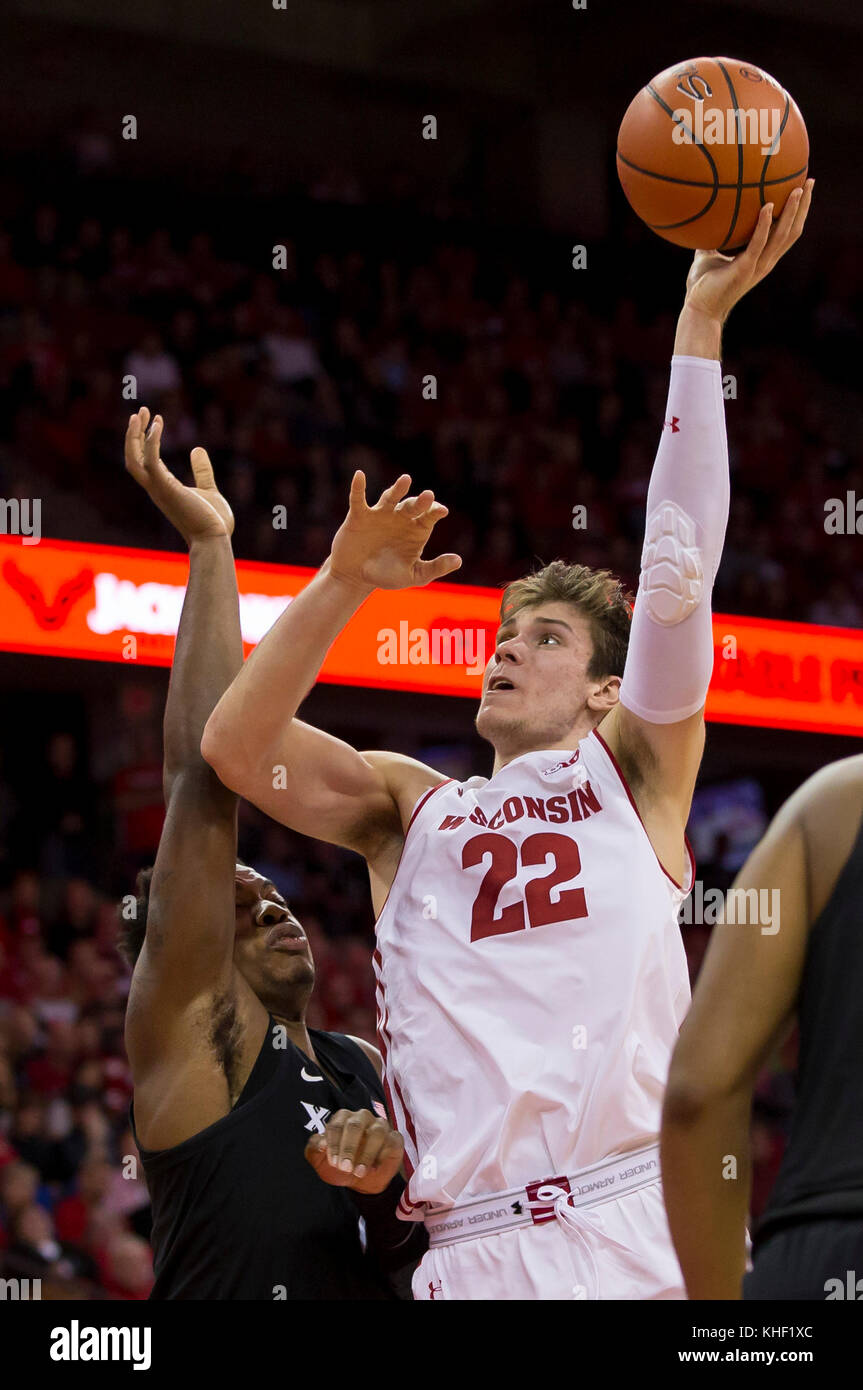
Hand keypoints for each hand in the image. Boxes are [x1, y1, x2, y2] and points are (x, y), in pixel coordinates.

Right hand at [124, 406, 233, 544]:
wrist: (216, 540)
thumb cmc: (213, 521)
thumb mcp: (208, 489)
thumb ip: (202, 471)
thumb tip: (197, 450)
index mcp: (164, 488)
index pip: (145, 461)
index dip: (145, 440)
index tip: (153, 419)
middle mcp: (156, 488)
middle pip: (133, 458)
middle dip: (134, 434)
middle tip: (141, 411)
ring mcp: (158, 489)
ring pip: (133, 460)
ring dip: (135, 436)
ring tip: (142, 413)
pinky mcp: (166, 488)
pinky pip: (150, 461)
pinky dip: (151, 442)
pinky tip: (157, 425)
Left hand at [304, 1107, 403, 1194]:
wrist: (359, 1182)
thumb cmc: (339, 1165)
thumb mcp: (320, 1160)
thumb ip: (315, 1148)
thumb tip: (321, 1142)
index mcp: (343, 1118)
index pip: (336, 1125)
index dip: (333, 1144)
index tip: (333, 1162)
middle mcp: (362, 1117)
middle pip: (355, 1125)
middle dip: (349, 1148)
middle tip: (344, 1167)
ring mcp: (380, 1126)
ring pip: (376, 1132)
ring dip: (366, 1154)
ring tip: (359, 1172)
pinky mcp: (394, 1138)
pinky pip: (392, 1141)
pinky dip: (382, 1155)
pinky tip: (374, 1168)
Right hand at [327, 472, 460, 591]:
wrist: (357, 577)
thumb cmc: (387, 575)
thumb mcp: (414, 576)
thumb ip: (435, 568)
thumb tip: (458, 560)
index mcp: (417, 529)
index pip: (429, 516)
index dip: (435, 511)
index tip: (441, 511)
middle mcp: (400, 517)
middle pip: (413, 505)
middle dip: (420, 501)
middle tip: (428, 496)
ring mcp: (380, 514)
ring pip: (390, 498)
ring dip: (398, 489)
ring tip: (406, 479)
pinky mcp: (359, 515)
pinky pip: (358, 499)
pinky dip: (358, 487)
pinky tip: (359, 476)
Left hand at [682, 178, 813, 324]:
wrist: (699, 310)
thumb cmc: (703, 285)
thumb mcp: (709, 255)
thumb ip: (714, 238)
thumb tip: (707, 217)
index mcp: (762, 258)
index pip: (787, 232)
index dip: (798, 212)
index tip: (802, 189)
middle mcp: (766, 261)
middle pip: (793, 230)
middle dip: (803, 206)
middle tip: (809, 181)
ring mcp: (758, 266)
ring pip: (782, 235)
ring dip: (791, 211)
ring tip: (797, 189)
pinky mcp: (745, 269)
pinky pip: (758, 243)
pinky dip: (764, 224)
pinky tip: (767, 206)